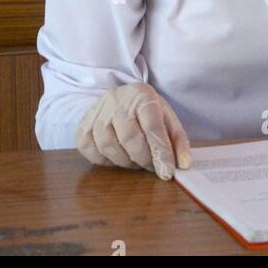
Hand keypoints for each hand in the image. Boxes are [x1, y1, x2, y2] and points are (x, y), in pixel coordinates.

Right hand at [75, 82, 191, 179]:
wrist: (120, 98)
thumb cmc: (146, 112)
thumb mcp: (167, 119)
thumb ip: (177, 141)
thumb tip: (184, 164)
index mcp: (142, 95)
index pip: (152, 127)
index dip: (161, 152)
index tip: (167, 173)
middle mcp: (116, 100)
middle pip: (129, 137)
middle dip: (144, 159)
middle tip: (153, 166)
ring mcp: (96, 112)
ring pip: (108, 146)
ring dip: (126, 161)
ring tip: (136, 160)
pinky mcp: (82, 126)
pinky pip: (92, 151)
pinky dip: (107, 160)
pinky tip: (118, 155)